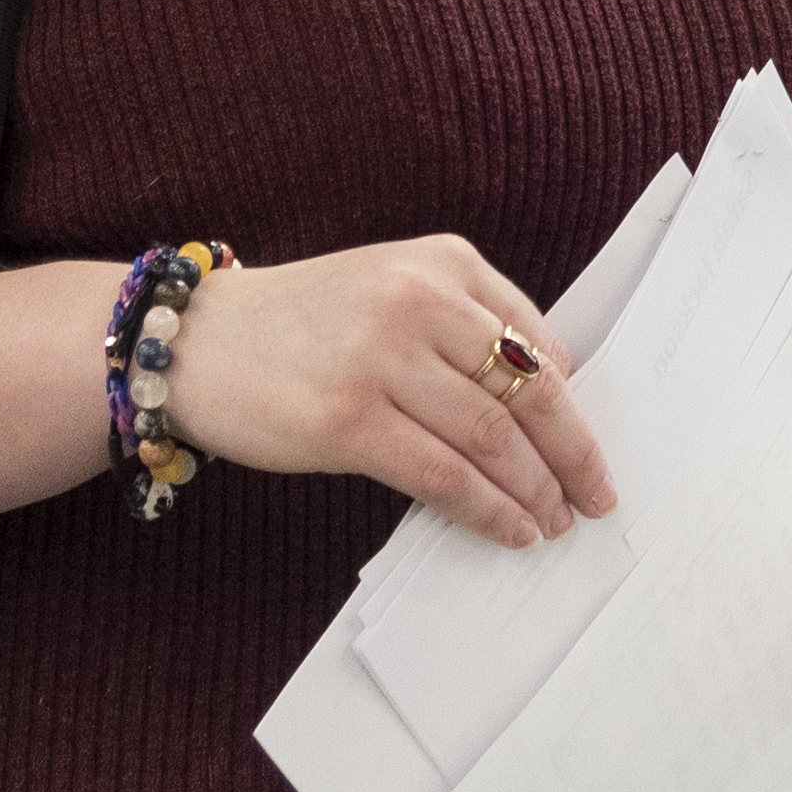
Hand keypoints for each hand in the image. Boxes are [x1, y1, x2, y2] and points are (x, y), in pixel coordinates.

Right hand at [163, 238, 615, 548]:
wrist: (194, 340)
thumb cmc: (301, 325)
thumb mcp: (391, 290)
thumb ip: (462, 328)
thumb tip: (546, 405)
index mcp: (443, 262)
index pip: (537, 340)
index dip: (573, 404)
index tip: (588, 447)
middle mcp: (419, 300)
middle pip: (528, 389)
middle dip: (573, 452)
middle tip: (597, 496)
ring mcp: (382, 358)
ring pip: (492, 437)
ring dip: (535, 490)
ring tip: (555, 521)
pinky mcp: (348, 419)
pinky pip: (442, 475)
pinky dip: (488, 509)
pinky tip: (511, 529)